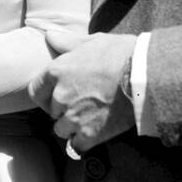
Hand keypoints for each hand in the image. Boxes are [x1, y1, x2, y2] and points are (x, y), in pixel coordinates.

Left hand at [29, 30, 136, 153]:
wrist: (146, 75)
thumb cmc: (120, 54)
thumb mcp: (93, 41)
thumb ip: (67, 42)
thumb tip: (49, 36)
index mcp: (57, 71)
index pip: (36, 91)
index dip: (45, 95)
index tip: (55, 97)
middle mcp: (60, 96)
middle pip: (52, 111)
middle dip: (64, 109)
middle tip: (83, 104)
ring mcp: (74, 117)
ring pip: (62, 130)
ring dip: (72, 127)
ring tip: (90, 119)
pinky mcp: (90, 134)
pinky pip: (77, 145)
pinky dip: (84, 142)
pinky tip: (95, 133)